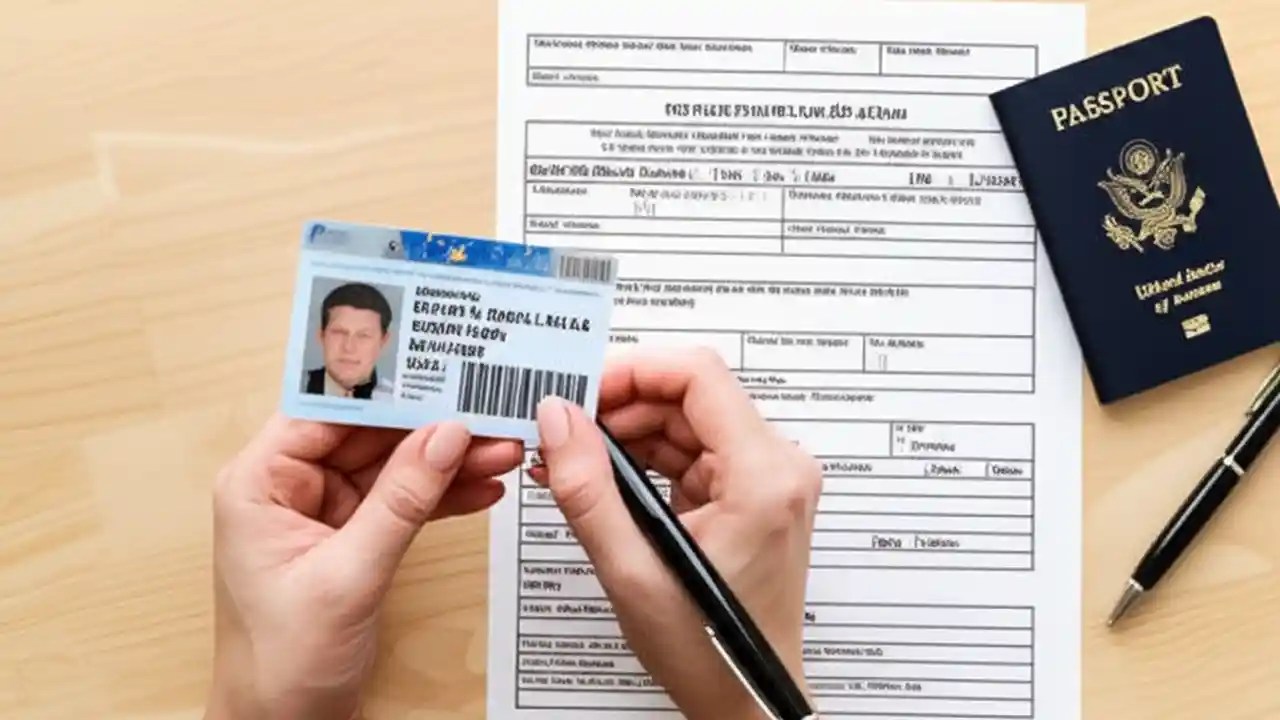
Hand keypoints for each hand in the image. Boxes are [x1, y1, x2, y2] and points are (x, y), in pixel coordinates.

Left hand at [206, 415, 521, 719]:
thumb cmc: (279, 664)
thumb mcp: (347, 576)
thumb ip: (400, 502)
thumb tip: (444, 436)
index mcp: (260, 481)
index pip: (328, 410)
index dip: (386, 389)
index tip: (439, 372)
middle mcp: (288, 487)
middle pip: (369, 433)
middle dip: (432, 425)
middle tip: (489, 412)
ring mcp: (322, 512)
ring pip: (394, 466)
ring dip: (447, 460)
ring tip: (501, 449)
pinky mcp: (352, 537)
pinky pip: (403, 501)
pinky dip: (442, 496)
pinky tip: (482, 487)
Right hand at [530, 349, 821, 719]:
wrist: (748, 700)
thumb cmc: (711, 652)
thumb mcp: (632, 571)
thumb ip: (588, 489)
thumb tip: (558, 420)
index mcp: (765, 478)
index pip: (698, 376)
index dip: (632, 371)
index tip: (582, 390)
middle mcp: (778, 468)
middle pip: (690, 396)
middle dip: (620, 407)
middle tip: (564, 431)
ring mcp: (768, 480)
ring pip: (687, 421)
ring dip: (628, 434)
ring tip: (574, 461)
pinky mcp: (752, 493)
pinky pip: (692, 452)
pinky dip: (645, 459)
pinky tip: (604, 480)